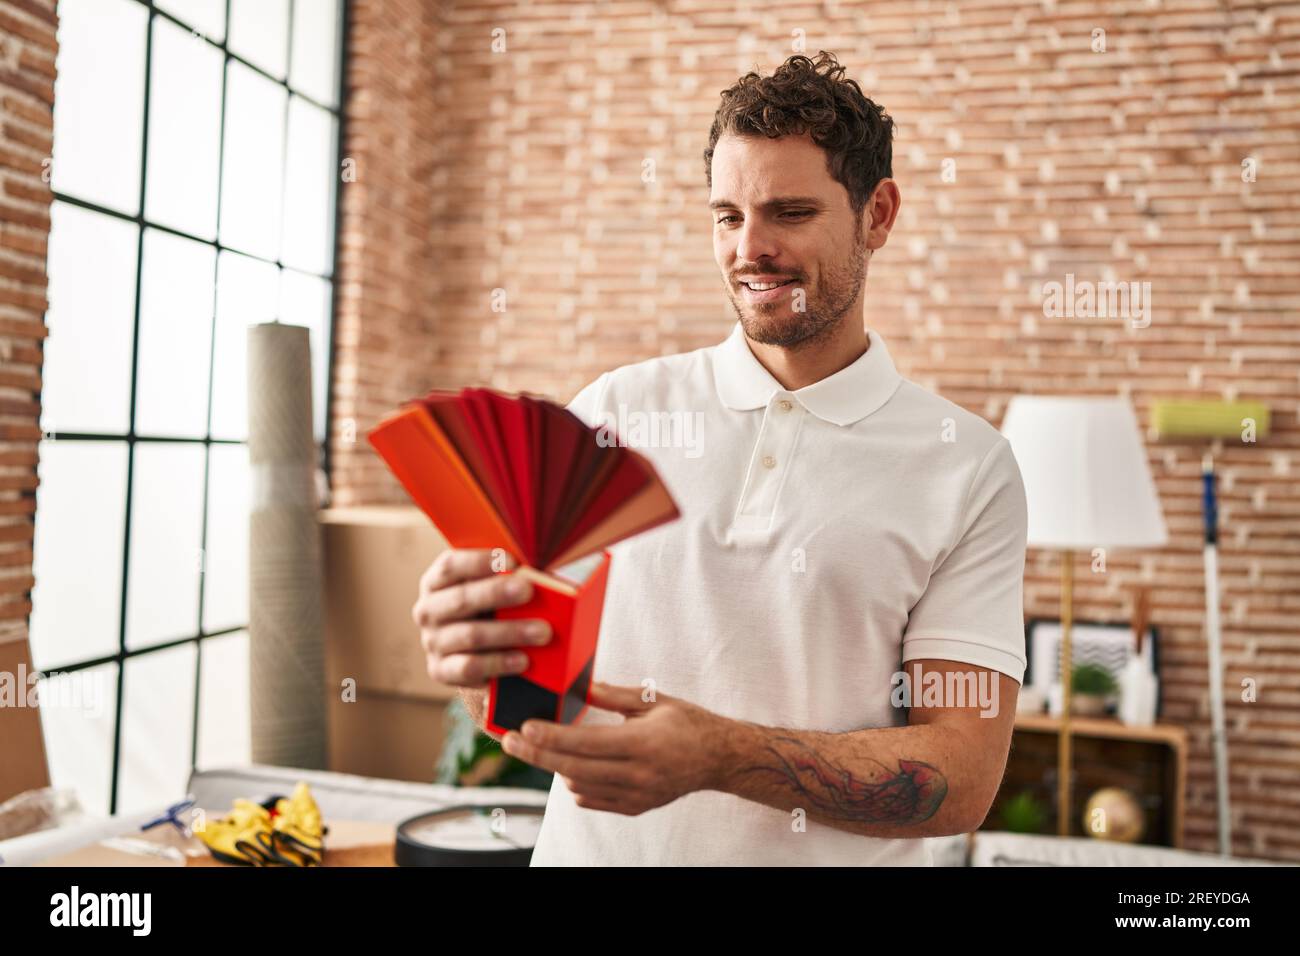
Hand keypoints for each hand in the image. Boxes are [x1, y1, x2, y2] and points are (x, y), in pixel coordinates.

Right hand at [412, 548, 551, 688]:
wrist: (476, 653)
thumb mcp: (492, 588)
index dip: (480, 562)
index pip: (450, 566)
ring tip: (542, 631)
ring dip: (509, 632)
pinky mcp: (441, 671)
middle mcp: (428, 610)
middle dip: (497, 593)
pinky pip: (470, 668)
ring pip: (470, 635)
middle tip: (529, 591)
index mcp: (436, 581)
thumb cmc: (490, 608)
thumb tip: (537, 576)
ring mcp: (432, 642)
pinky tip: (523, 660)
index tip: (513, 561)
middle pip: (461, 599)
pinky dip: (499, 663)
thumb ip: (507, 578)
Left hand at [500, 681, 732, 814]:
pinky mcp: (635, 807)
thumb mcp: (653, 700)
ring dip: (557, 767)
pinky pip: (592, 800)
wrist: (719, 758)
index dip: (552, 736)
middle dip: (537, 755)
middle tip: (509, 742)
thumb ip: (613, 695)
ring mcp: (637, 795)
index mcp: (644, 743)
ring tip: (545, 747)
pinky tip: (571, 766)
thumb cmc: (687, 723)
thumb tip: (578, 686)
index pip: (586, 742)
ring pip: (579, 787)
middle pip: (574, 768)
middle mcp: (639, 773)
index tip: (524, 728)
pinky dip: (575, 783)